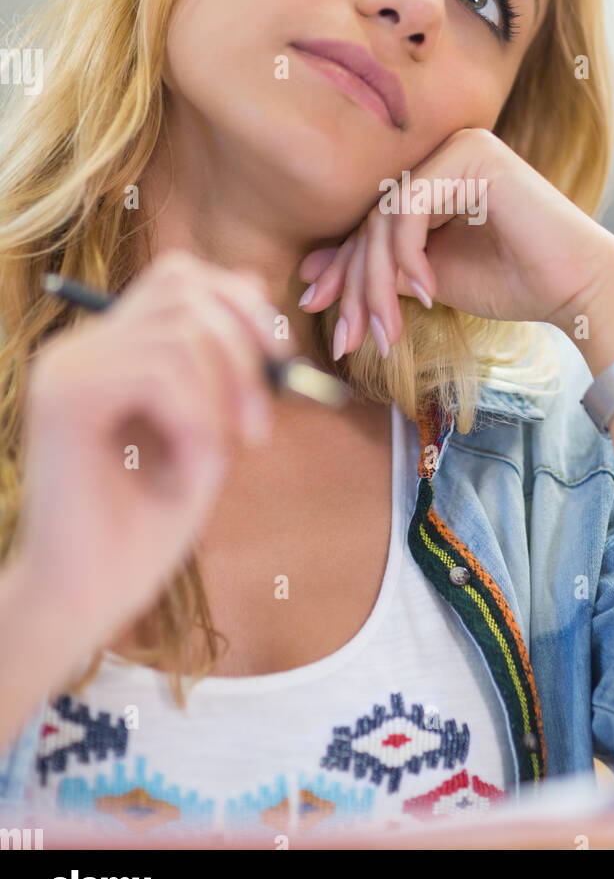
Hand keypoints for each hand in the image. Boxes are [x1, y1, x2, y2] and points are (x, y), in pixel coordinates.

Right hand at [14, 249, 293, 655]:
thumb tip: (259, 293)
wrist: (86, 602)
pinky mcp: (64, 399)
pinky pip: (160, 374)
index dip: (244, 307)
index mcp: (110, 348)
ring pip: (181, 333)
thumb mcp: (206, 431)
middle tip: (259, 427)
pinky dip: (196, 424)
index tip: (284, 368)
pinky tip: (187, 476)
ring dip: (222, 401)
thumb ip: (225, 368)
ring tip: (216, 463)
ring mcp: (66, 367)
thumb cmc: (144, 529)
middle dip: (245, 346)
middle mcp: (81, 347)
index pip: (183, 276)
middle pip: (184, 284)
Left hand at [296, 127, 613, 358]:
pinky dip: (407, 256)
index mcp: (435, 174)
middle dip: (355, 284)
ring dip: (377, 281)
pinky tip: (425, 293)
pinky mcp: (473, 155)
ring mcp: (460, 147)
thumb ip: (377, 268)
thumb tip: (308, 271)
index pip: (372, 221)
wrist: (578, 290)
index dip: (342, 269)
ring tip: (386, 330)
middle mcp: (445, 150)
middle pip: (373, 219)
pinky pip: (410, 207)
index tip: (319, 311)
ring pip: (385, 217)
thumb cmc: (513, 284)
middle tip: (347, 336)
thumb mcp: (426, 279)